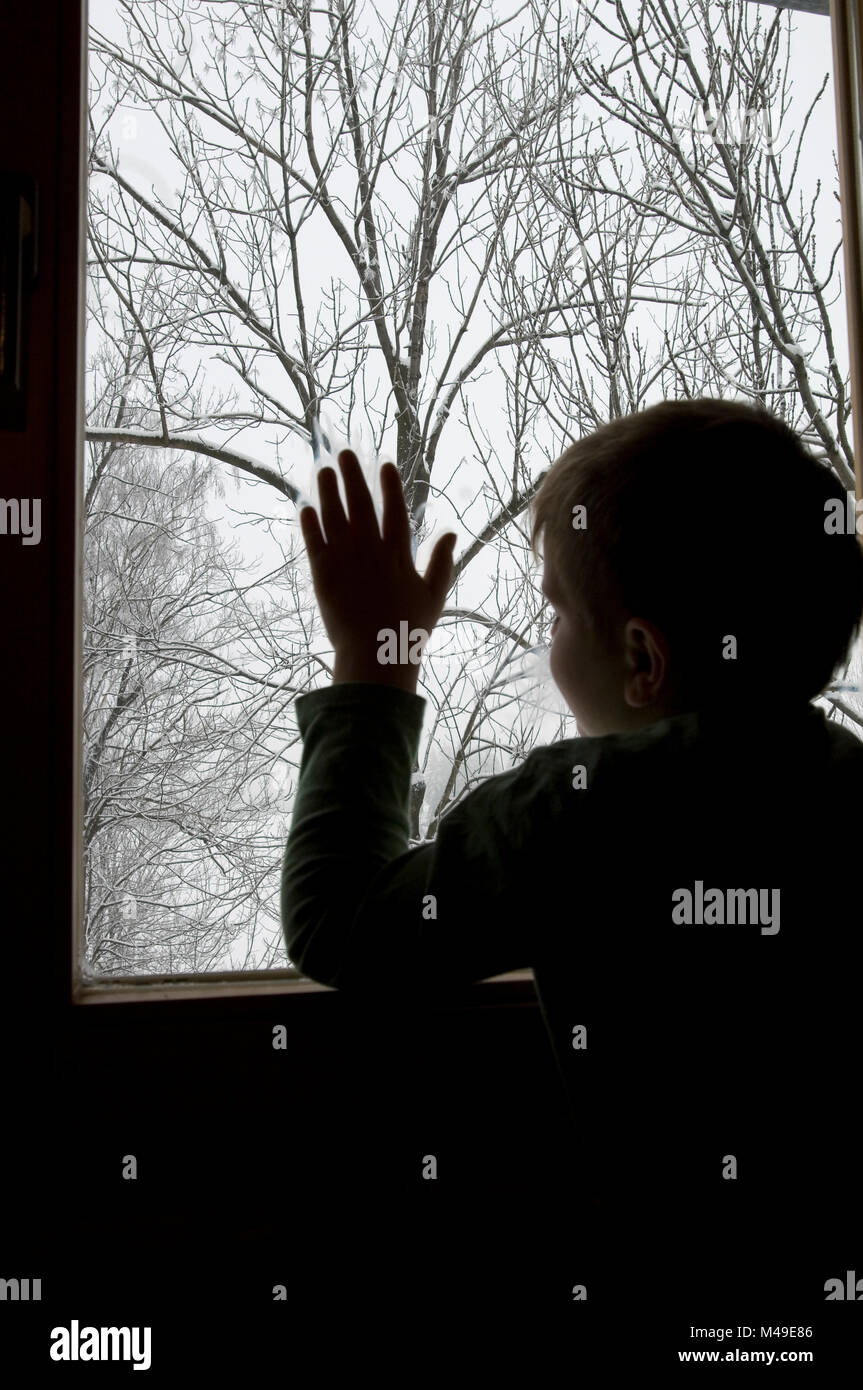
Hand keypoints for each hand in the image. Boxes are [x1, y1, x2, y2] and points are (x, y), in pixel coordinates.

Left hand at [299, 450, 456, 688]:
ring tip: (324, 469)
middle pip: (360, 503)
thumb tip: (451, 533)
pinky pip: (314, 541)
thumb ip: (443, 562)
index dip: (389, 484)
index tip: (383, 464)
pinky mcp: (322, 574)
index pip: (394, 509)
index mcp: (398, 553)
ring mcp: (345, 560)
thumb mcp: (434, 596)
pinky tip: (306, 507)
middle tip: (345, 453)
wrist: (374, 656)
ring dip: (328, 490)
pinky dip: (310, 522)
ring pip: (334, 516)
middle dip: (353, 475)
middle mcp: (371, 550)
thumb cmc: (408, 630)